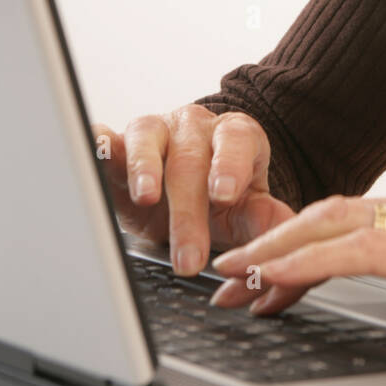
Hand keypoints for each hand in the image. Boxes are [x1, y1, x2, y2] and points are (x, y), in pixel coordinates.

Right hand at [93, 106, 298, 297]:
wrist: (179, 193)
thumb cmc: (217, 199)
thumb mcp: (245, 212)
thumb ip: (266, 222)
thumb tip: (288, 241)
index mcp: (234, 137)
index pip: (236, 141)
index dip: (230, 165)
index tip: (225, 194)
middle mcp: (193, 128)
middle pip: (190, 160)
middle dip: (189, 210)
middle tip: (189, 257)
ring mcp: (154, 131)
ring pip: (147, 140)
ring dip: (146, 169)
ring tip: (146, 197)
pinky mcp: (116, 144)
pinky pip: (104, 138)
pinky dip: (99, 146)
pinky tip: (97, 155)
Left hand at [208, 185, 385, 360]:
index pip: (349, 219)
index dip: (296, 242)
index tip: (258, 272)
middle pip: (328, 215)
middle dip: (271, 245)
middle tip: (226, 278)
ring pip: (331, 226)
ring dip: (275, 253)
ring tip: (233, 281)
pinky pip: (355, 250)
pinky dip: (305, 262)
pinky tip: (274, 279)